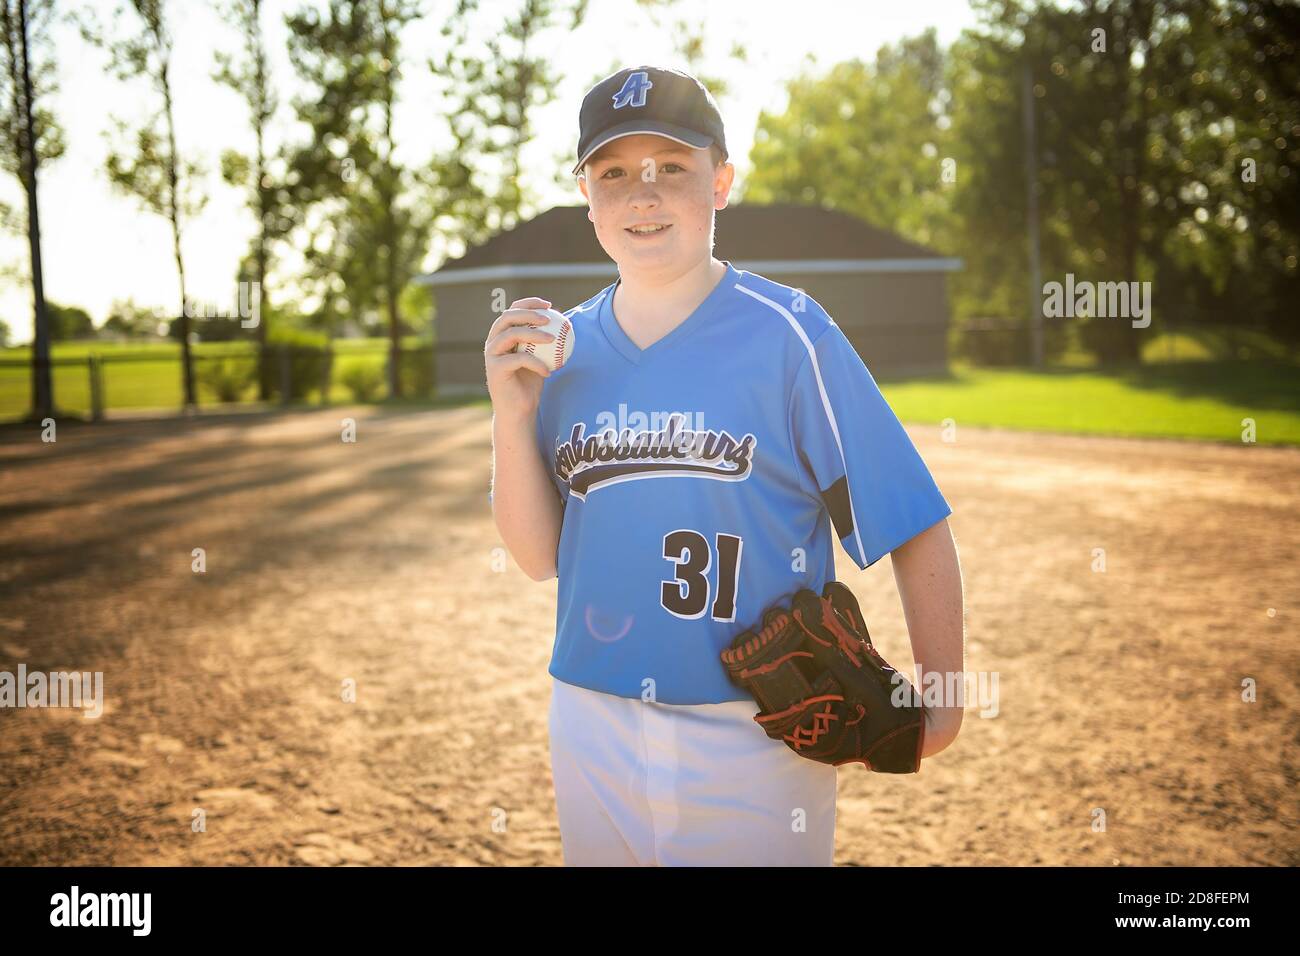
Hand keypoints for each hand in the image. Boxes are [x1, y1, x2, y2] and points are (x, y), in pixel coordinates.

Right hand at [484, 297, 557, 421]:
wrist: (519, 410)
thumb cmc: (531, 384)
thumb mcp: (542, 358)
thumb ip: (546, 340)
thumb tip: (565, 321)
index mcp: (503, 335)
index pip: (512, 310)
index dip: (529, 303)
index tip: (550, 306)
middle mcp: (493, 342)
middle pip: (507, 317)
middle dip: (528, 312)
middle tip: (548, 318)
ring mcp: (491, 355)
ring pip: (511, 334)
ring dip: (533, 333)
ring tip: (552, 339)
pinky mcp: (494, 368)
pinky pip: (518, 359)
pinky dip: (536, 363)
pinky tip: (548, 371)